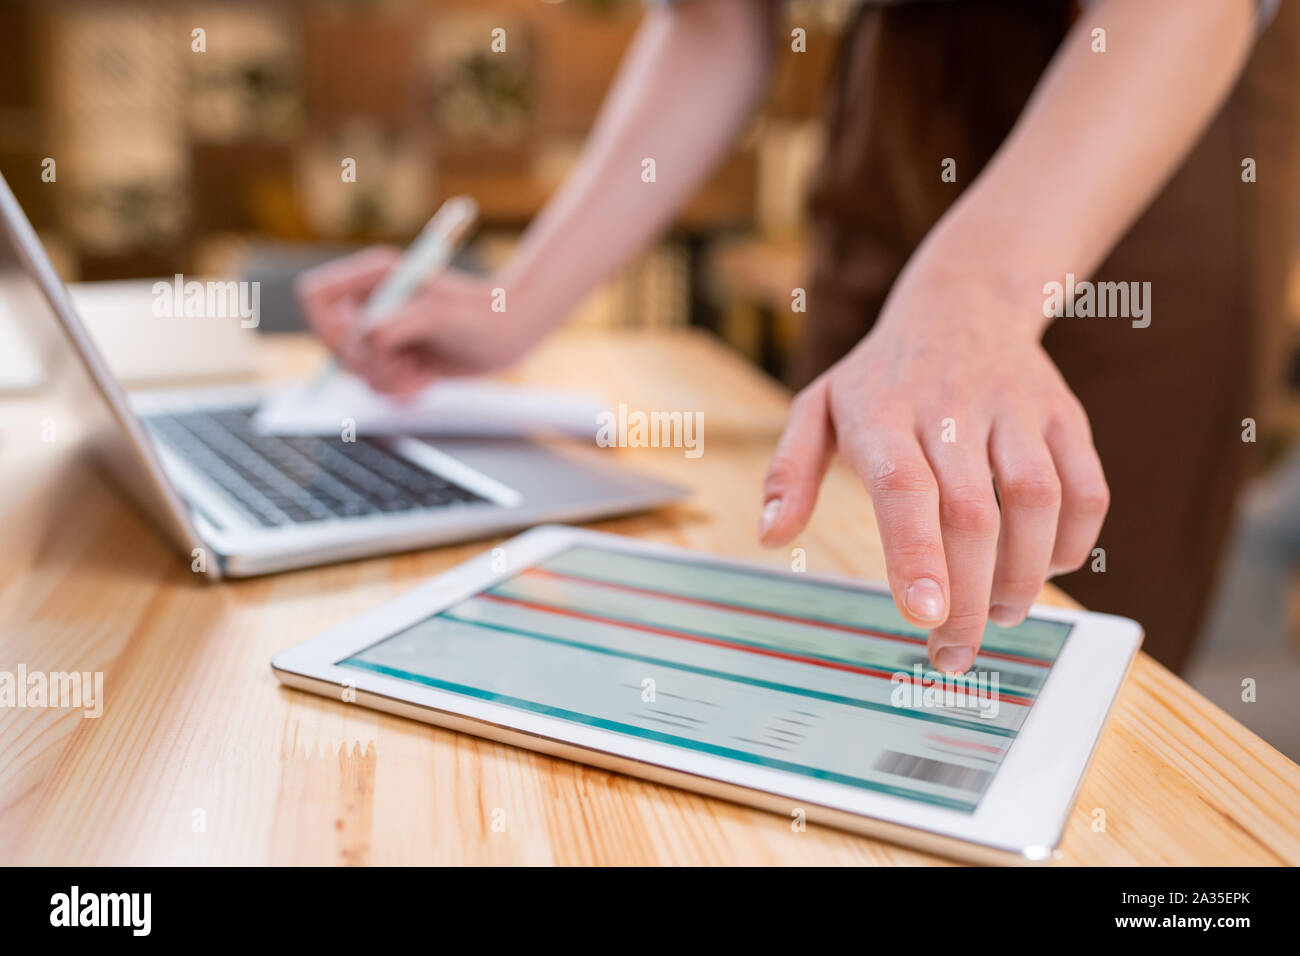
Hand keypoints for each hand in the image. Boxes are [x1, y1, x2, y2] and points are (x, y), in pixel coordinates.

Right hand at [295, 246, 521, 394]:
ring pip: (353, 370)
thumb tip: (359, 343)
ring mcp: (381, 332)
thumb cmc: (479, 314)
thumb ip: (393, 326)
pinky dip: (396, 390)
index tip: (357, 343)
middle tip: (401, 364)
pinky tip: (424, 381)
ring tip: (418, 372)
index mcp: (374, 276)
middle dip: (364, 362)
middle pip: (330, 342)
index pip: (316, 295)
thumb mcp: (437, 316)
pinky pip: (374, 385)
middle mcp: (371, 303)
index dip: (325, 324)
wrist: (509, 334)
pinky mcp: (395, 359)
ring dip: (384, 380)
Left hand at [759, 273, 1108, 672]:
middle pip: (971, 512)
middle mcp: (950, 407)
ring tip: (1001, 616)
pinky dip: (1073, 541)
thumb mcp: (819, 408)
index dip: (916, 555)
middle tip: (955, 653)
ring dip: (1024, 575)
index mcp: (882, 413)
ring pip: (1036, 501)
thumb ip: (791, 471)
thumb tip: (772, 536)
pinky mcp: (1064, 416)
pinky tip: (1044, 567)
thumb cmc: (881, 377)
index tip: (924, 617)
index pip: (903, 488)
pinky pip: (1086, 488)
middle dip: (969, 597)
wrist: (964, 303)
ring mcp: (1014, 409)